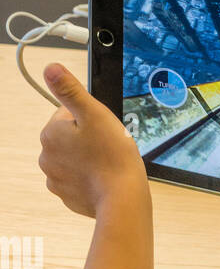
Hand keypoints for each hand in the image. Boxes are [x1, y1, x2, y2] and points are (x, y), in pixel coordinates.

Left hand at [38, 63, 149, 218]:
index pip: (68, 115)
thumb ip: (70, 89)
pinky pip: (77, 180)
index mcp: (50, 133)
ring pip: (74, 159)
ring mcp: (56, 179)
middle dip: (87, 139)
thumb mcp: (94, 113)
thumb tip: (51, 69)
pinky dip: (89, 179)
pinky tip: (102, 179)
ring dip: (88, 159)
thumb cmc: (113, 157)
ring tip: (106, 164)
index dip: (90, 119)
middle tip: (107, 147)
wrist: (122, 199)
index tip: (102, 130)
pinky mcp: (67, 196)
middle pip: (70, 138)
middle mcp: (47, 156)